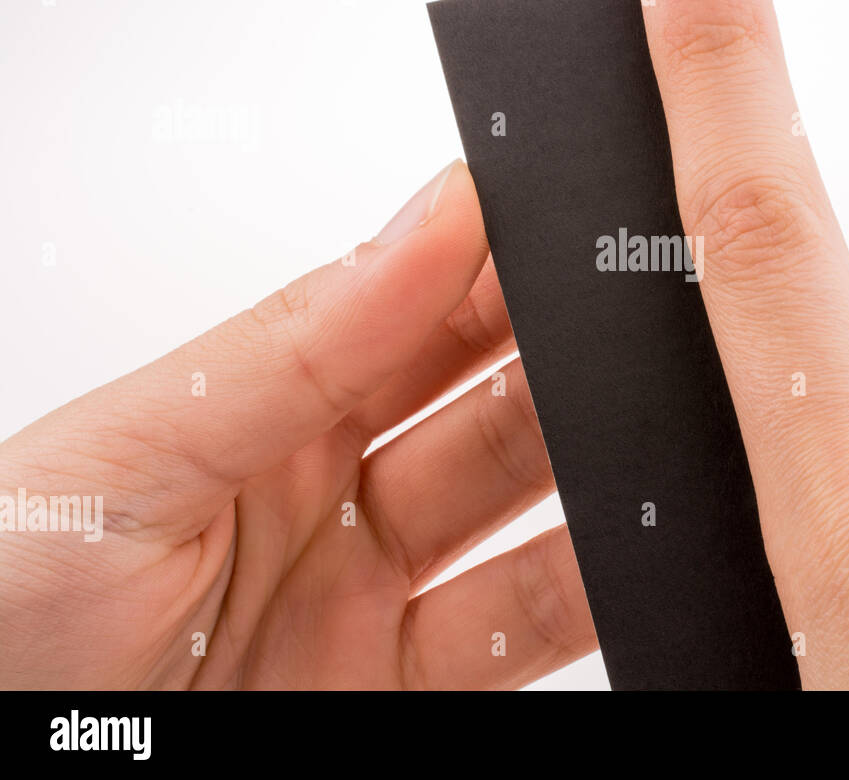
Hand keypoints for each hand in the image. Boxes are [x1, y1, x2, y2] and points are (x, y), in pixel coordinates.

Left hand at [0, 161, 595, 687]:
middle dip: (565, 356)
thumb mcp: (135, 451)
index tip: (564, 223)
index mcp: (264, 411)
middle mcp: (332, 497)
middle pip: (492, 405)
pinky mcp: (409, 692)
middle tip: (623, 321)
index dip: (493, 260)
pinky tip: (624, 550)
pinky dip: (591, 587)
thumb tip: (427, 223)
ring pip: (528, 510)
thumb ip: (294, 348)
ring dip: (595, 467)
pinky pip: (525, 627)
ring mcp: (374, 596)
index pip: (416, 311)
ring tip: (646, 426)